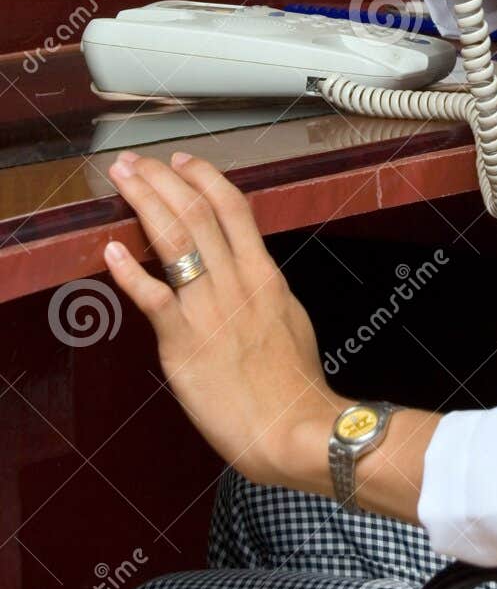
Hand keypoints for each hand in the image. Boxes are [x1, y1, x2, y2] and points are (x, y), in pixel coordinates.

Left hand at [102, 149, 342, 496]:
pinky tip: (112, 250)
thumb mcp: (289, 316)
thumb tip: (245, 270)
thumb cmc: (293, 383)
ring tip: (122, 181)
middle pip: (197, 212)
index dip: (203, 177)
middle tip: (134, 163)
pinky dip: (130, 271)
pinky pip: (153, 297)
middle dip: (161, 180)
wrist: (292, 428)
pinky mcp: (185, 342)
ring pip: (174, 239)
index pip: (232, 207)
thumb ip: (263, 287)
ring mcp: (210, 309)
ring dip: (144, 203)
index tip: (180, 161)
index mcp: (264, 274)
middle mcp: (236, 281)